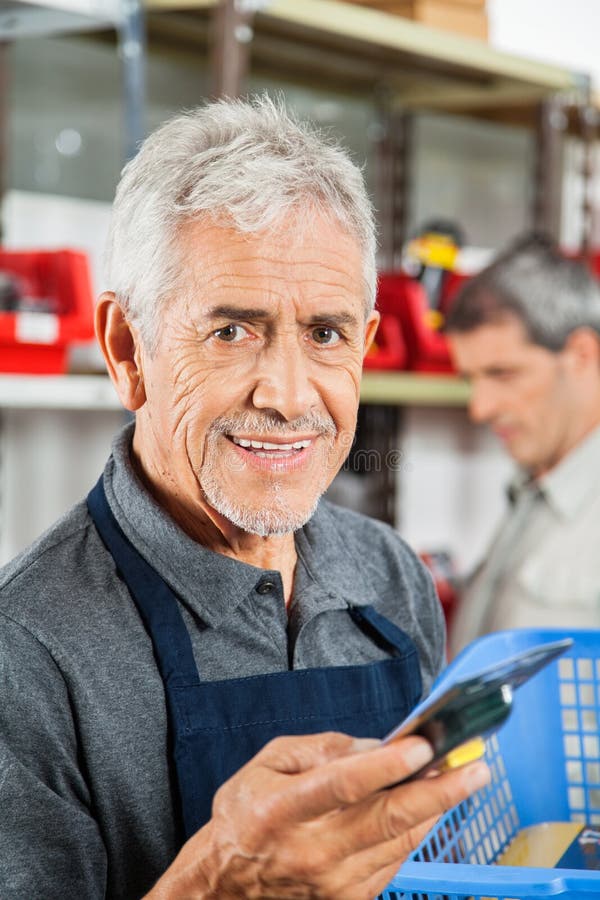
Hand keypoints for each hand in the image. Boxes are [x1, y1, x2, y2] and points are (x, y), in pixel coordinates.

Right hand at [146, 731, 489, 899]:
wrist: (224, 889)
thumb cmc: (245, 817)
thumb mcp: (266, 765)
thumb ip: (318, 750)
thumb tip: (373, 746)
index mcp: (283, 810)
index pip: (342, 785)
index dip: (385, 765)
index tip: (421, 746)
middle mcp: (312, 851)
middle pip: (386, 820)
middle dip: (439, 792)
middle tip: (475, 768)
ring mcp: (334, 884)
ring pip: (399, 843)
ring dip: (436, 810)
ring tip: (464, 778)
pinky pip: (395, 864)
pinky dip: (416, 834)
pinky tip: (430, 810)